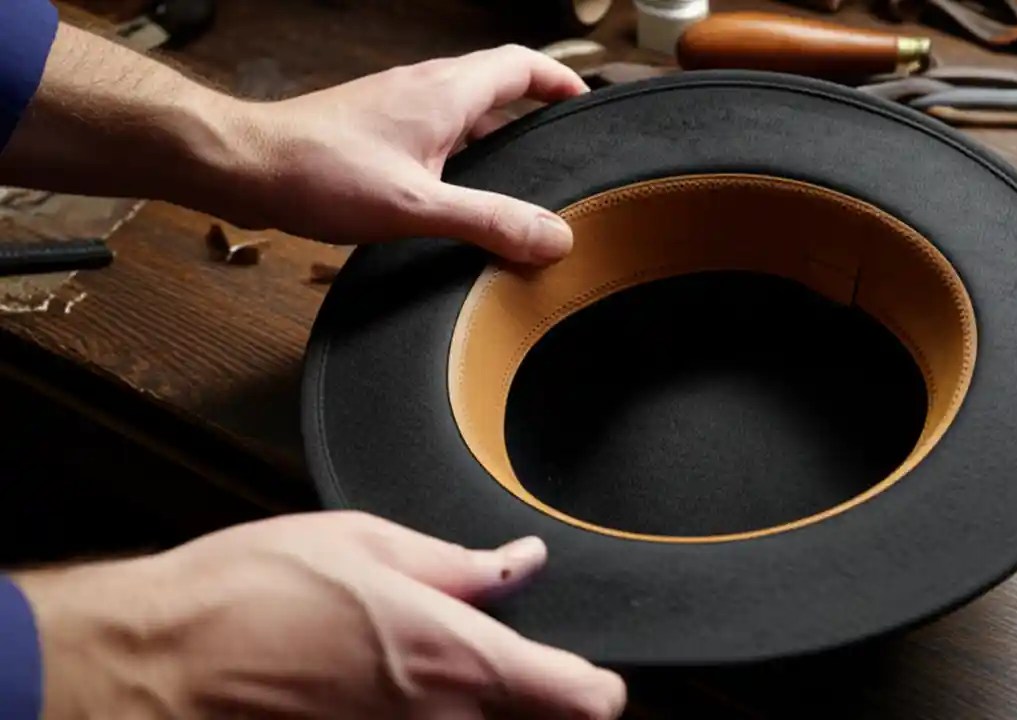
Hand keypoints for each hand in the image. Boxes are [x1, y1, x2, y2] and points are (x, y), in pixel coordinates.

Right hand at [14, 511, 625, 718]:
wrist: (159, 661)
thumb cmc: (251, 593)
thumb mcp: (367, 542)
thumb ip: (460, 563)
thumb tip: (520, 561)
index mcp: (456, 658)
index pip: (581, 701)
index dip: (595, 687)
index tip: (590, 675)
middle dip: (528, 697)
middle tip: (488, 655)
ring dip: (467, 707)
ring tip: (413, 663)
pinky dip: (417, 718)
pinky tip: (371, 688)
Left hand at [205, 45, 589, 262]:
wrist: (246, 166)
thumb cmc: (321, 173)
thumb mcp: (419, 205)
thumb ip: (490, 220)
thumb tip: (554, 237)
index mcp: (446, 92)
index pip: (523, 65)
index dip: (561, 80)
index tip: (588, 104)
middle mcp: (425, 88)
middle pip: (498, 83)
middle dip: (537, 108)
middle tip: (562, 145)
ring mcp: (398, 105)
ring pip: (466, 109)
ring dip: (498, 133)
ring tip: (520, 175)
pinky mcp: (376, 128)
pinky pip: (436, 129)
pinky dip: (462, 151)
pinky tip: (458, 192)